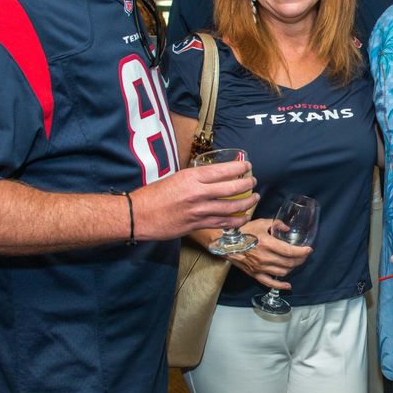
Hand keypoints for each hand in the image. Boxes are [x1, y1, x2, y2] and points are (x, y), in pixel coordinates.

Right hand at [132, 161, 257, 239]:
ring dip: (247, 203)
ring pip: (231, 207)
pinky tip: (243, 218)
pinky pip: (223, 223)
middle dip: (247, 185)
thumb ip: (196, 178)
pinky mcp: (197, 225)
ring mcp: (199, 211)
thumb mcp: (176, 177)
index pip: (223, 170)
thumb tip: (214, 177)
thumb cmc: (154, 195)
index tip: (247, 167)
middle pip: (232, 188)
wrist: (138, 215)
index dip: (240, 168)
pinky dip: (236, 220)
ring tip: (254, 198)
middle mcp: (198, 193)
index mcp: (192, 177)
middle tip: (253, 182)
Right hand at [224, 218, 311, 289]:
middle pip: (289, 262)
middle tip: (304, 255)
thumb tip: (287, 228)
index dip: (302, 252)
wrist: (226, 243)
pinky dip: (281, 285)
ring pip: (282, 272)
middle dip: (300, 259)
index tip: (309, 249)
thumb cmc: (243, 232)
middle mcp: (265, 258)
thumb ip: (276, 224)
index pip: (290, 251)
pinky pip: (270, 283)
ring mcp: (260, 268)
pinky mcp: (255, 274)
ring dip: (292, 268)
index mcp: (267, 244)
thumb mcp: (260, 222)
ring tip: (296, 262)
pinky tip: (288, 285)